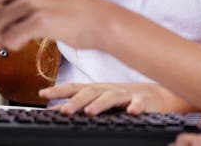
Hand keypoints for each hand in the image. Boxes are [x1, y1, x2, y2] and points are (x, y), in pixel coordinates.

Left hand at [40, 82, 192, 115]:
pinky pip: (141, 103)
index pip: (75, 88)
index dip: (59, 91)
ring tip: (90, 112)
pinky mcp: (145, 100)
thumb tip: (53, 109)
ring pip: (112, 97)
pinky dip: (136, 106)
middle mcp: (109, 89)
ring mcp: (127, 94)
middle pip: (91, 93)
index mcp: (97, 89)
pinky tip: (132, 111)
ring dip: (101, 104)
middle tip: (64, 111)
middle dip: (76, 101)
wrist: (157, 94)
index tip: (42, 94)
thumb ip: (79, 102)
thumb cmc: (124, 98)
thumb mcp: (100, 99)